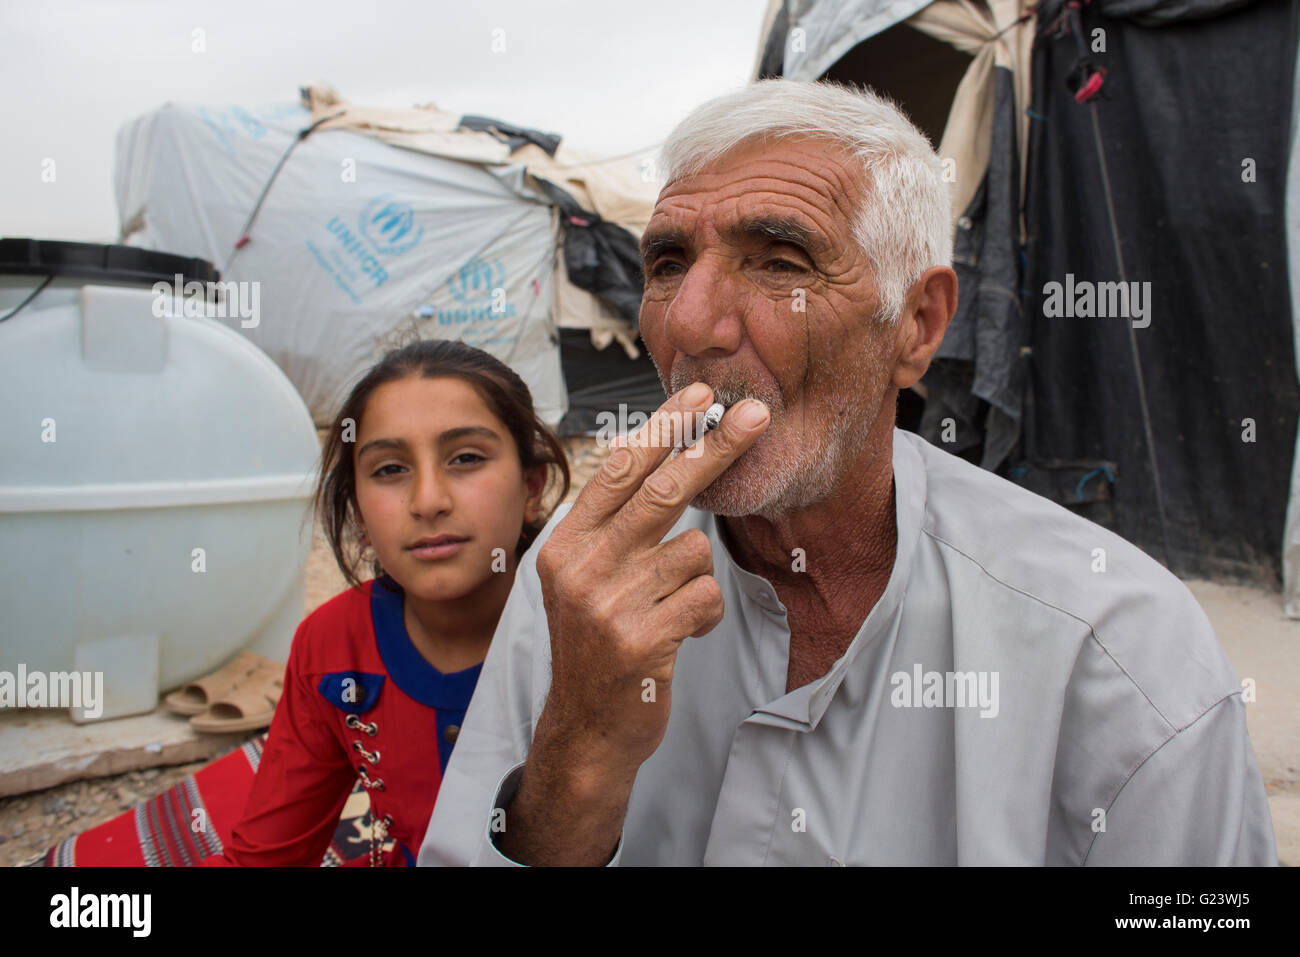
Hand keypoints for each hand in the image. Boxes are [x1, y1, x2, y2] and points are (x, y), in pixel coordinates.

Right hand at [534, 382, 770, 777]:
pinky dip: (703, 615)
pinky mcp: (640, 640)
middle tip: (757, 414)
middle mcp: (580, 568)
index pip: (620, 470)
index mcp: (565, 545)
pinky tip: (677, 636)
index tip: (701, 394)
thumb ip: (616, 528)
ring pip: (693, 552)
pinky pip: (704, 598)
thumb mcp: (586, 580)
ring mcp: (607, 605)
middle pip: (662, 491)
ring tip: (668, 609)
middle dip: (715, 447)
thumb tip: (669, 456)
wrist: (586, 729)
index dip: (664, 427)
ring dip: (696, 579)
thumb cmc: (599, 645)